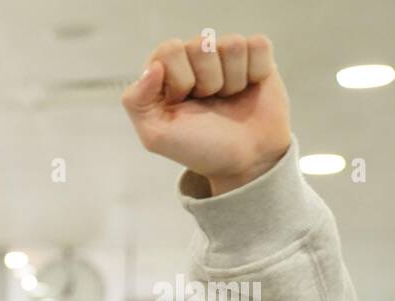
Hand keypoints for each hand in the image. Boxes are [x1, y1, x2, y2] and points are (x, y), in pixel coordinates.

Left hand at [122, 33, 290, 195]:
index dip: (179, 80)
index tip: (182, 103)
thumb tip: (153, 67)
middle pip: (202, 45)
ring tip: (227, 99)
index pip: (170, 49)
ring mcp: (224, 54)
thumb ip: (137, 102)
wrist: (245, 161)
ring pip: (231, 45)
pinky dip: (256, 73)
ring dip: (232, 81)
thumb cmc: (199, 148)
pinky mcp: (255, 54)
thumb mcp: (156, 136)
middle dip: (207, 82)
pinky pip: (258, 45)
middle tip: (208, 104)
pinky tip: (248, 89)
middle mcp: (193, 57)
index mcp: (164, 71)